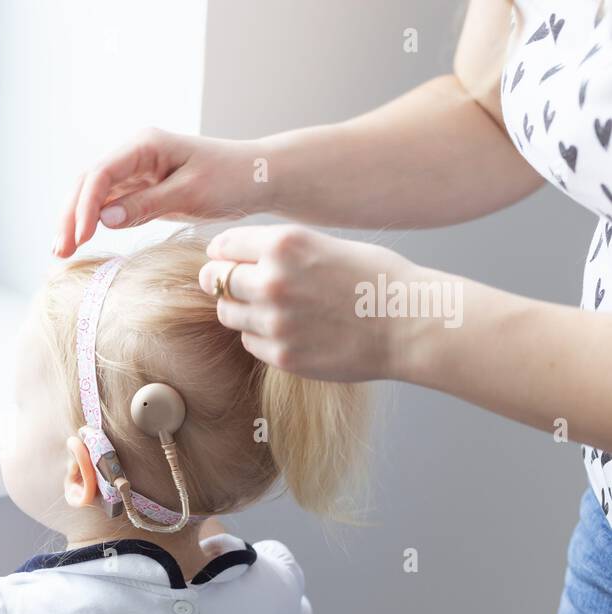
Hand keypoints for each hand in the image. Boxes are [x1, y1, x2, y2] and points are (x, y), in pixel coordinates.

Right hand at [55, 128, 271, 257]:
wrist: (255, 177)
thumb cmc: (231, 179)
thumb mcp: (191, 193)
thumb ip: (146, 205)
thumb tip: (102, 218)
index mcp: (145, 144)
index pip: (101, 174)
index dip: (85, 206)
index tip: (81, 238)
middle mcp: (134, 153)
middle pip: (87, 183)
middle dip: (70, 217)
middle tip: (59, 252)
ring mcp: (134, 171)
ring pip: (92, 194)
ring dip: (75, 222)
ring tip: (61, 253)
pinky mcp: (140, 189)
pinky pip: (107, 205)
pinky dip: (92, 223)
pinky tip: (80, 243)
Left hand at [199, 224, 417, 381]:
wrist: (411, 324)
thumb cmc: (375, 279)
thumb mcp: (326, 244)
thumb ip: (280, 249)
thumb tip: (236, 255)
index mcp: (285, 245)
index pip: (224, 246)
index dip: (222, 253)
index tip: (224, 259)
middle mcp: (273, 282)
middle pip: (216, 281)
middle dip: (221, 281)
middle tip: (232, 284)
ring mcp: (275, 322)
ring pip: (228, 314)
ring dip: (240, 309)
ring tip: (268, 307)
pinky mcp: (283, 355)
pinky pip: (250, 342)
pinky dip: (260, 336)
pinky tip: (288, 330)